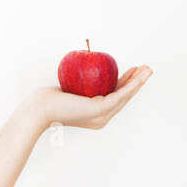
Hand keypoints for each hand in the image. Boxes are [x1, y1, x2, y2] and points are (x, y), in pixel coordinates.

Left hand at [26, 65, 152, 129]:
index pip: (114, 98)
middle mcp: (101, 118)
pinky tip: (138, 75)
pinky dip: (131, 84)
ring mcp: (102, 115)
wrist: (38, 110)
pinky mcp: (100, 109)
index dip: (125, 85)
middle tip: (146, 69)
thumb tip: (82, 73)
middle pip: (124, 97)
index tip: (131, 72)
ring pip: (126, 96)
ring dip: (139, 82)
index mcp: (95, 115)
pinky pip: (120, 94)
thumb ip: (77, 86)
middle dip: (137, 82)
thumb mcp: (66, 91)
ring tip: (147, 69)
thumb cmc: (47, 100)